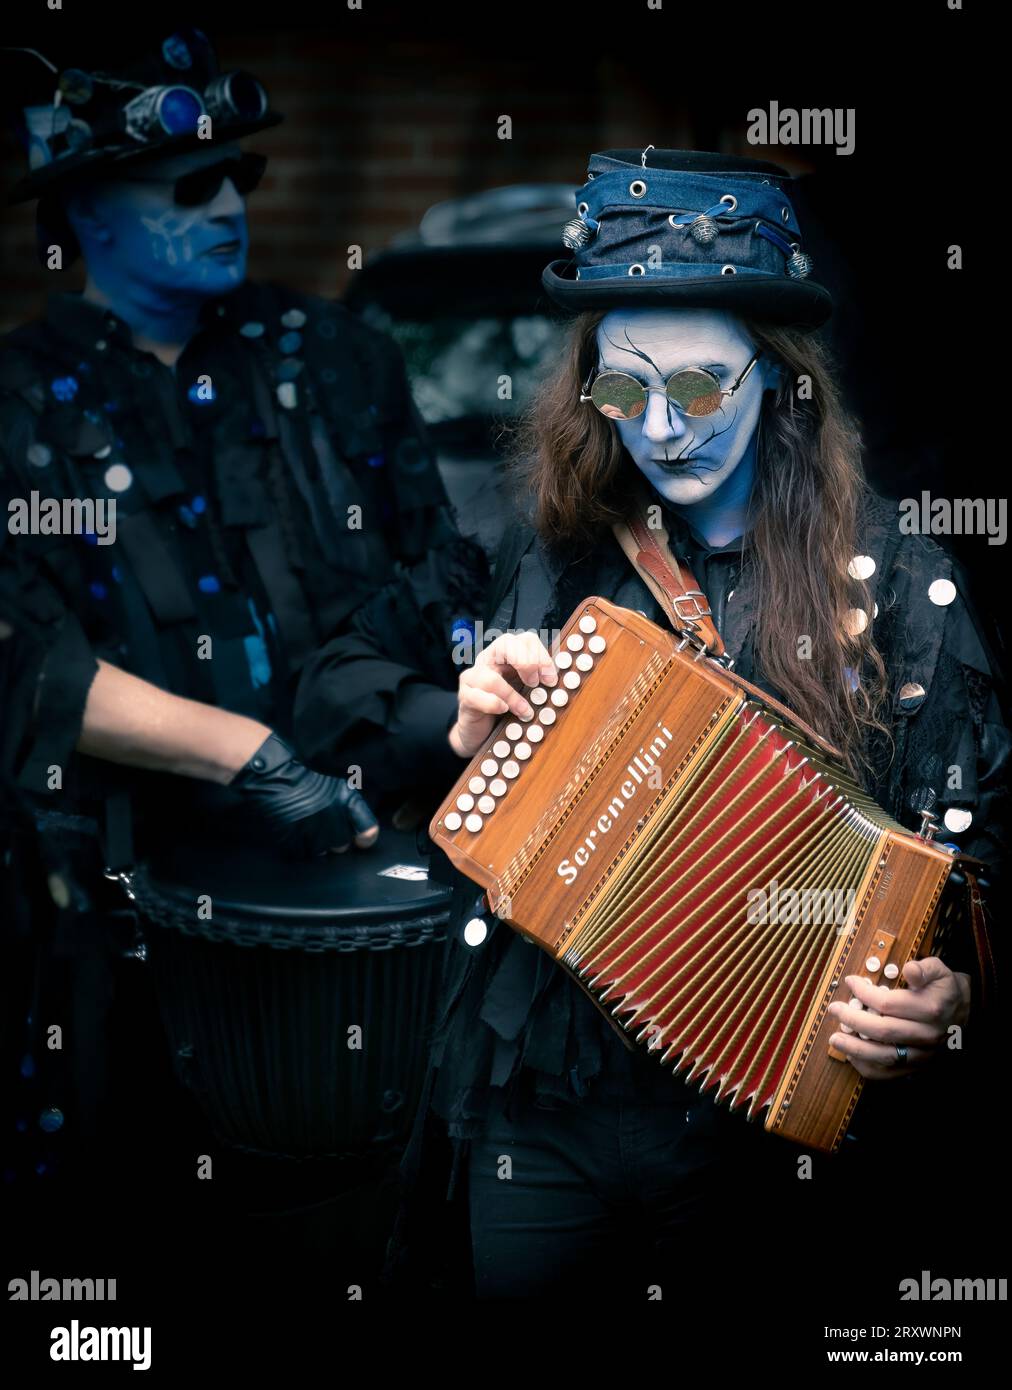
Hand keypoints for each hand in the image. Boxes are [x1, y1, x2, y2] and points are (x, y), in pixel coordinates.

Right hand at [230, 732, 379, 856]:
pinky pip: (301, 854)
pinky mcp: (293, 839)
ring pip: (321, 852)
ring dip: (314, 845)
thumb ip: (351, 809)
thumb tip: (361, 833)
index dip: (365, 838)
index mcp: (348, 801)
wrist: (275, 777)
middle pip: (342, 844)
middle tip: (321, 827)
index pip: (368, 831)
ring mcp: (313, 830)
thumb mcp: (338, 788)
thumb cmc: (307, 780)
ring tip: (305, 828)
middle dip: (334, 840)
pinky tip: (294, 833)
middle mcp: (334, 817)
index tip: (360, 840)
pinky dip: (297, 847)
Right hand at [448, 631, 557, 759]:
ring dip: (512, 696)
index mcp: (506, 654)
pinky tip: (503, 711)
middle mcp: (488, 660)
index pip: (525, 639)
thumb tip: (558, 681)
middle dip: (526, 663)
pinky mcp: (464, 696)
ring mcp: (472, 677)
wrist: (480, 731)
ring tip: (525, 711)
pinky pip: (477, 696)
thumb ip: (538, 682)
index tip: (551, 679)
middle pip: (505, 643)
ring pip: (491, 677)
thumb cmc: (505, 708)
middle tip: (535, 685)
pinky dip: (494, 704)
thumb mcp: (525, 691)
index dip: (541, 656)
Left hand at [827, 957, 970, 1079]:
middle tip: (834, 1009)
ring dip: (855, 1048)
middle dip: (853, 1021)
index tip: (850, 981)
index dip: (864, 993)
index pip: (889, 1004)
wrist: (966, 1014)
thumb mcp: (940, 971)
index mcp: (931, 1009)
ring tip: (835, 1038)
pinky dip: (867, 1067)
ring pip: (885, 1056)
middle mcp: (927, 1034)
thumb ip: (923, 968)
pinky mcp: (918, 1067)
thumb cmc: (944, 989)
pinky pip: (889, 1073)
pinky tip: (852, 1056)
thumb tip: (908, 970)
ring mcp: (923, 1054)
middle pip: (883, 1031)